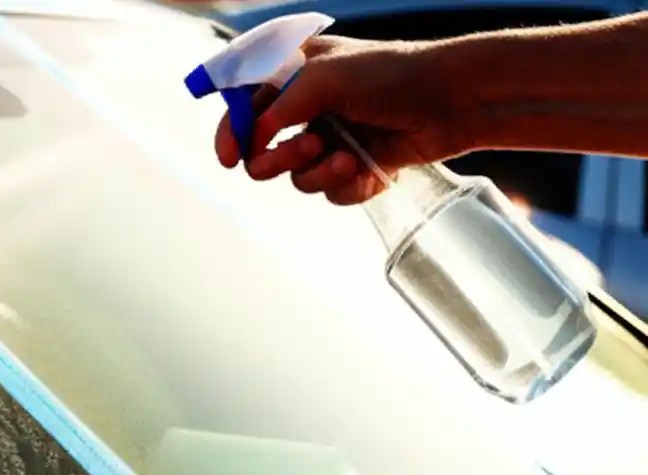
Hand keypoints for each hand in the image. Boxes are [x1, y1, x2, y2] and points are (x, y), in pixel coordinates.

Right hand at [215, 35, 475, 204]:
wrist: (453, 101)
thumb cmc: (392, 75)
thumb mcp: (324, 78)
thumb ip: (277, 107)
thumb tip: (253, 139)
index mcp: (294, 74)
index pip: (243, 106)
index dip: (231, 133)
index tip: (229, 158)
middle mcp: (306, 108)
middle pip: (261, 151)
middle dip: (279, 158)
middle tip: (307, 149)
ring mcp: (329, 139)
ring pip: (295, 178)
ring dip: (318, 173)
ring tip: (347, 158)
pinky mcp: (353, 166)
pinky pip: (329, 192)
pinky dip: (346, 186)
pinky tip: (369, 169)